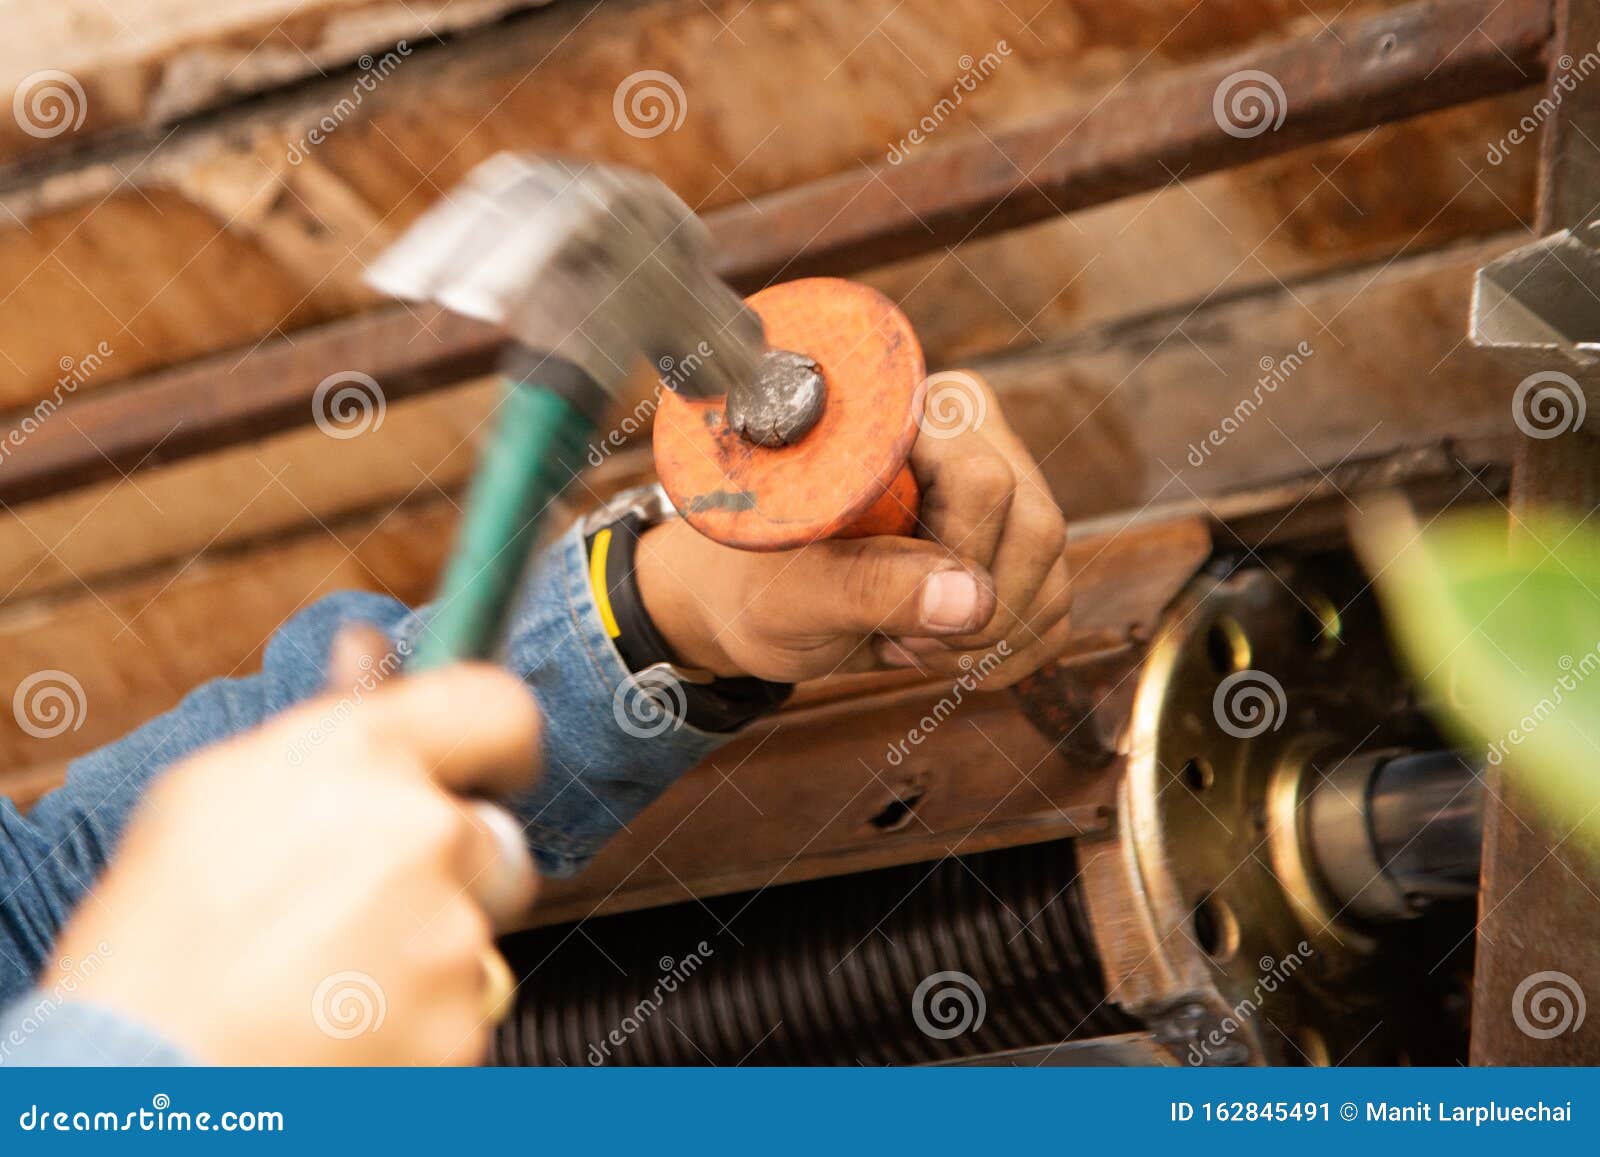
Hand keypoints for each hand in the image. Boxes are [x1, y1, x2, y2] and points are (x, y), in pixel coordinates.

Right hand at [56, 628, 541, 1065]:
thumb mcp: (211, 796)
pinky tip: (341, 1028)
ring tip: (326, 980)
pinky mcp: (461, 1018)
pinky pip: (463, 1007)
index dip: (502, 742)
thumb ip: (321, 724)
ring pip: (473, 930)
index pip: (498, 707)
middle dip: (444, 873)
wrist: (143, 1082)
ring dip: (422, 953)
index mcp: (358, 756)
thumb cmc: (156, 943)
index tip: (492, 770)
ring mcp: (448, 931)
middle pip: (491, 839)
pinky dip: (416, 1023)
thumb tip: (367, 645)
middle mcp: (419, 830)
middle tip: (358, 912)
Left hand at [637, 372, 1068, 686]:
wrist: (758, 605)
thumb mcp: (791, 593)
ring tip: (907, 641)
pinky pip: (1056, 609)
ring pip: (1053, 572)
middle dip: (974, 613)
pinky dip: (1005, 656)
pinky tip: (941, 650)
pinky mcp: (1019, 545)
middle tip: (899, 639)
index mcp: (904, 418)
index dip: (953, 559)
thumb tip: (972, 598)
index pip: (981, 481)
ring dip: (987, 642)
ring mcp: (1007, 489)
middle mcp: (968, 436)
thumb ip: (870, 587)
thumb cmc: (756, 582)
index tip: (892, 610)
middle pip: (1036, 526)